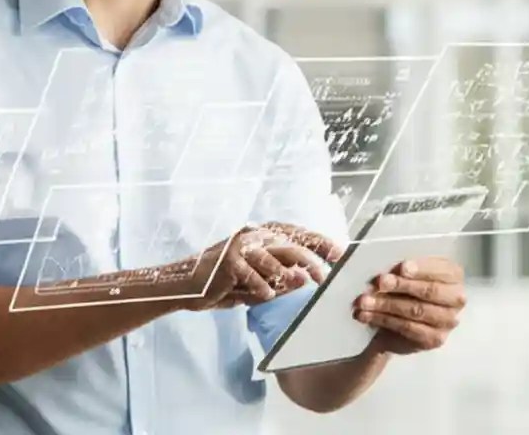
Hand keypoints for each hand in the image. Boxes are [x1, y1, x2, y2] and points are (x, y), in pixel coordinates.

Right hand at [183, 223, 342, 311]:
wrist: (187, 285)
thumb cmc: (227, 282)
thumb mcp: (259, 282)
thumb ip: (282, 278)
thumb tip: (306, 279)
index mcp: (263, 235)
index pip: (298, 235)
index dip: (320, 242)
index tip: (341, 253)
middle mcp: (254, 235)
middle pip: (291, 245)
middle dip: (312, 261)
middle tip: (326, 277)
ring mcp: (241, 246)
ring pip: (273, 260)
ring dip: (286, 276)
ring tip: (299, 284)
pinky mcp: (229, 261)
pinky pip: (253, 276)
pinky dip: (260, 287)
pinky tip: (264, 294)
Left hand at [353, 257, 465, 355]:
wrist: (403, 319)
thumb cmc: (407, 287)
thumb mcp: (409, 272)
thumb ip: (404, 270)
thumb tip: (386, 276)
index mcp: (454, 275)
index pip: (441, 270)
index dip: (421, 269)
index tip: (402, 268)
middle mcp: (457, 298)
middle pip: (429, 291)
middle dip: (401, 285)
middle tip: (379, 282)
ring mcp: (448, 321)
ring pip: (416, 311)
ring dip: (386, 304)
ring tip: (364, 301)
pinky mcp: (435, 339)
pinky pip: (408, 328)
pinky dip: (384, 320)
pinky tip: (367, 315)